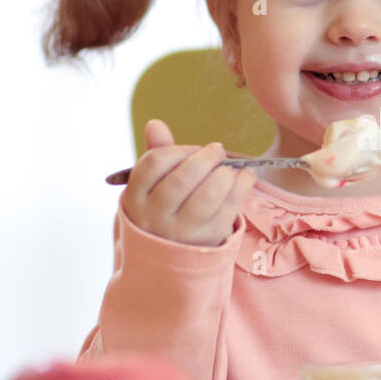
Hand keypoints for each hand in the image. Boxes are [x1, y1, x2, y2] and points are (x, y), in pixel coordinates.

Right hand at [120, 119, 256, 247]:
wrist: (171, 255)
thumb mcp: (153, 186)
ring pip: (207, 196)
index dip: (178, 150)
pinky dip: (241, 187)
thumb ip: (157, 154)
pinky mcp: (208, 240)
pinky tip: (244, 178)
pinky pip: (229, 209)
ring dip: (224, 174)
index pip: (154, 164)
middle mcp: (154, 217)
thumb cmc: (164, 209)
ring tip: (229, 168)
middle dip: (205, 158)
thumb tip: (155, 124)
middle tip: (217, 150)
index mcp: (136, 198)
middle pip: (182, 179)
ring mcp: (181, 232)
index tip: (192, 149)